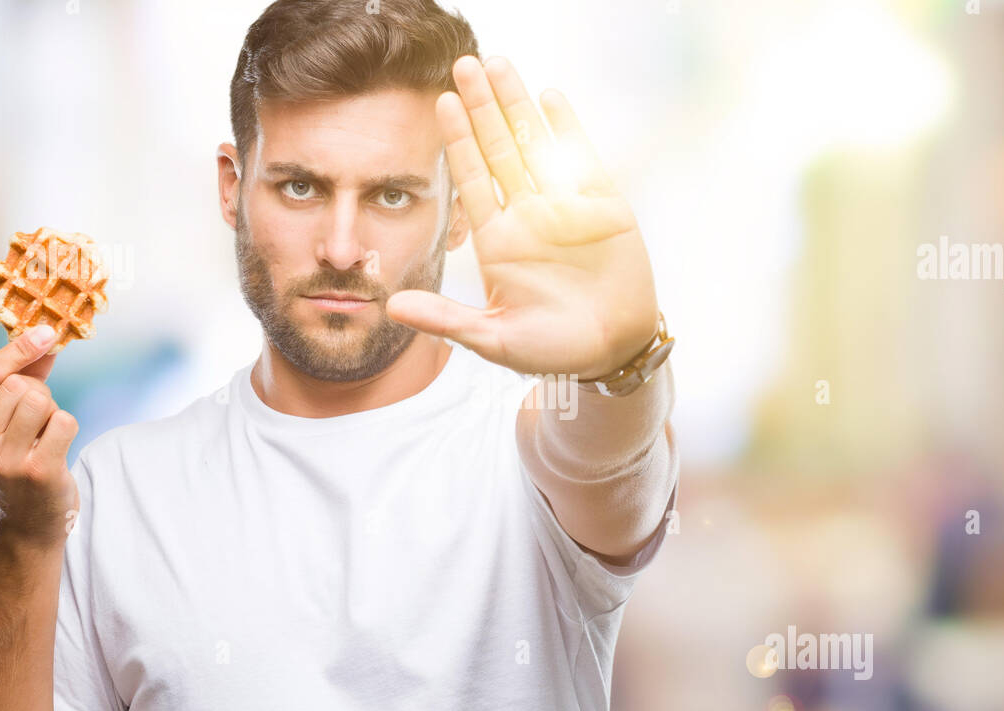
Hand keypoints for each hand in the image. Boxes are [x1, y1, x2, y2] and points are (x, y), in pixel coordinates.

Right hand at [0, 326, 80, 544]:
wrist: (24, 526)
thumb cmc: (15, 466)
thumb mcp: (1, 426)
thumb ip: (19, 381)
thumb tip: (44, 338)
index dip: (19, 349)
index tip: (47, 332)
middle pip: (21, 386)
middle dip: (39, 396)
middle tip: (36, 424)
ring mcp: (4, 461)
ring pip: (42, 401)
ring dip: (52, 412)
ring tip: (42, 438)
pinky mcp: (38, 471)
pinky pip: (64, 421)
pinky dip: (67, 428)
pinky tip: (55, 450)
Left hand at [385, 55, 659, 379]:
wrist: (612, 352)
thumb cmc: (552, 349)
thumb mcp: (493, 337)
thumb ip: (446, 319)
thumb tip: (391, 307)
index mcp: (499, 241)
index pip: (472, 179)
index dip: (457, 141)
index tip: (442, 103)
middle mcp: (528, 216)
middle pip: (500, 150)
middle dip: (483, 107)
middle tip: (464, 64)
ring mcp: (565, 208)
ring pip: (536, 146)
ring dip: (518, 106)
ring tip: (500, 65)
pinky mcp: (604, 208)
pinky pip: (582, 160)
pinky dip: (568, 130)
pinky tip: (551, 97)